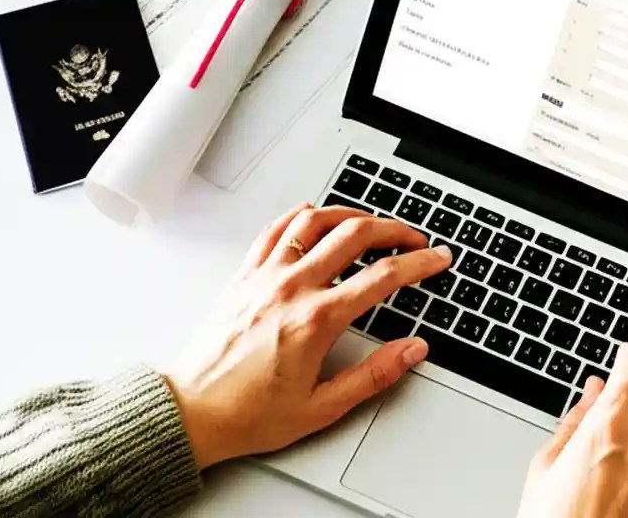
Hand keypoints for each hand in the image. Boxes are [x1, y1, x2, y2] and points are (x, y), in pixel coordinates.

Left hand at [164, 204, 451, 468]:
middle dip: (394, 229)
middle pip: (354, 234)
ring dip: (351, 214)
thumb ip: (374, 375)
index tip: (436, 260)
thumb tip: (412, 351)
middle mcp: (291, 288)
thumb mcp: (322, 407)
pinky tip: (314, 215)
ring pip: (316, 221)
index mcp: (316, 319)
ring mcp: (265, 277)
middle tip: (413, 237)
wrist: (191, 412)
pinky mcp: (244, 276)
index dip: (419, 263)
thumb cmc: (247, 414)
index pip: (383, 276)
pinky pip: (276, 229)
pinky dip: (302, 216)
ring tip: (371, 222)